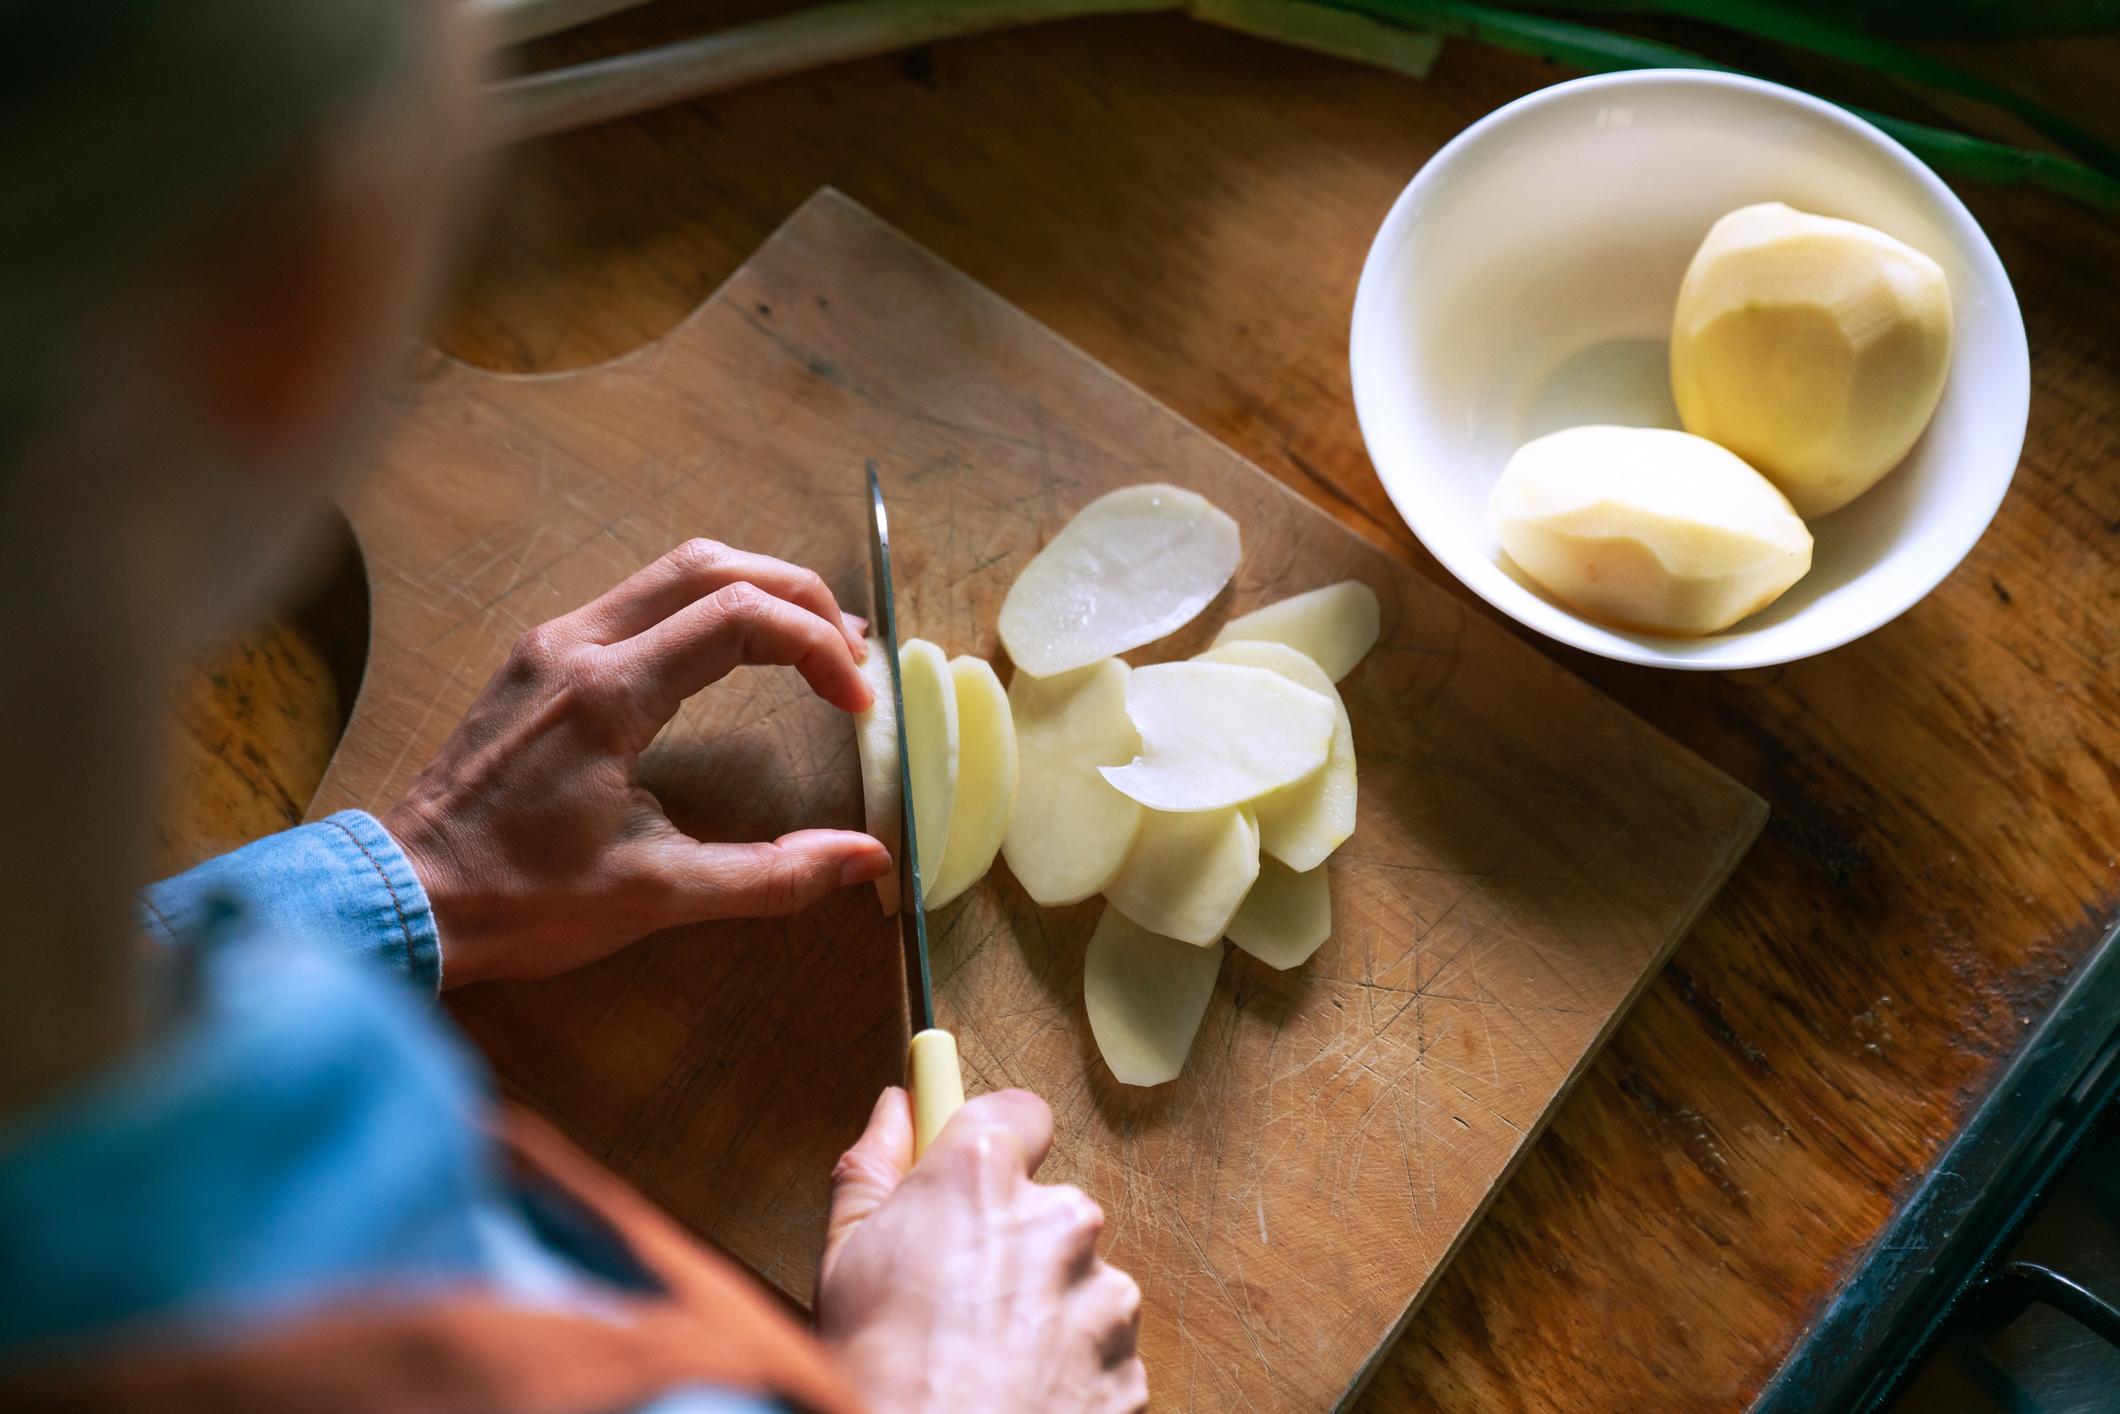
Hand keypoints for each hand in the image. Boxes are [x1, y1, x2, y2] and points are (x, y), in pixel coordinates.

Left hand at [383, 539, 891, 987]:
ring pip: (672, 571)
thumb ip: (770, 874)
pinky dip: (705, 609)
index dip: (816, 647)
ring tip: (811, 644)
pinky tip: (734, 655)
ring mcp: (552, 643)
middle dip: (798, 597)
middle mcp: (576, 645)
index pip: (738, 618)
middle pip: (711, 565)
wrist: (403, 898)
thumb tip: (865, 858)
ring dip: (753, 594)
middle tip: (852, 653)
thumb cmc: (518, 901)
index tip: (855, 702)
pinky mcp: (539, 659)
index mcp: (606, 695)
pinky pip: (638, 600)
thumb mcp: (655, 896)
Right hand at [817, 1088, 1146, 1413]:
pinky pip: (1099, 1350)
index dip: (996, 1141)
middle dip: (1012, 1244)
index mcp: (984, 1179)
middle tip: (955, 1297)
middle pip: (1047, 1209)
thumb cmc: (879, 1373)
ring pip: (1077, 1283)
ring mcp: (1103, 1296)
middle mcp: (1060, 1221)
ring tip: (980, 1360)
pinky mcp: (1129, 1366)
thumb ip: (874, 1170)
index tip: (975, 1164)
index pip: (1020, 1113)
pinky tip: (1014, 1394)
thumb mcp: (842, 1260)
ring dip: (1043, 1311)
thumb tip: (894, 1111)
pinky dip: (1066, 1369)